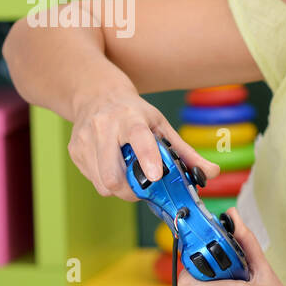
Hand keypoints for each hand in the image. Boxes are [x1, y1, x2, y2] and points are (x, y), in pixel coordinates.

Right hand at [68, 88, 218, 201]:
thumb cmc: (135, 114)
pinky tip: (113, 166)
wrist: (96, 96)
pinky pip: (93, 181)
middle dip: (133, 190)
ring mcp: (85, 139)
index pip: (138, 138)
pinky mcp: (74, 151)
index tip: (155, 176)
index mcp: (130, 117)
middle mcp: (104, 126)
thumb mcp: (162, 126)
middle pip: (114, 174)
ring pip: (103, 183)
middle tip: (145, 187)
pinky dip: (107, 181)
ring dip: (121, 189)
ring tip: (129, 174)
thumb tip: (212, 173)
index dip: (147, 158)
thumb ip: (186, 153)